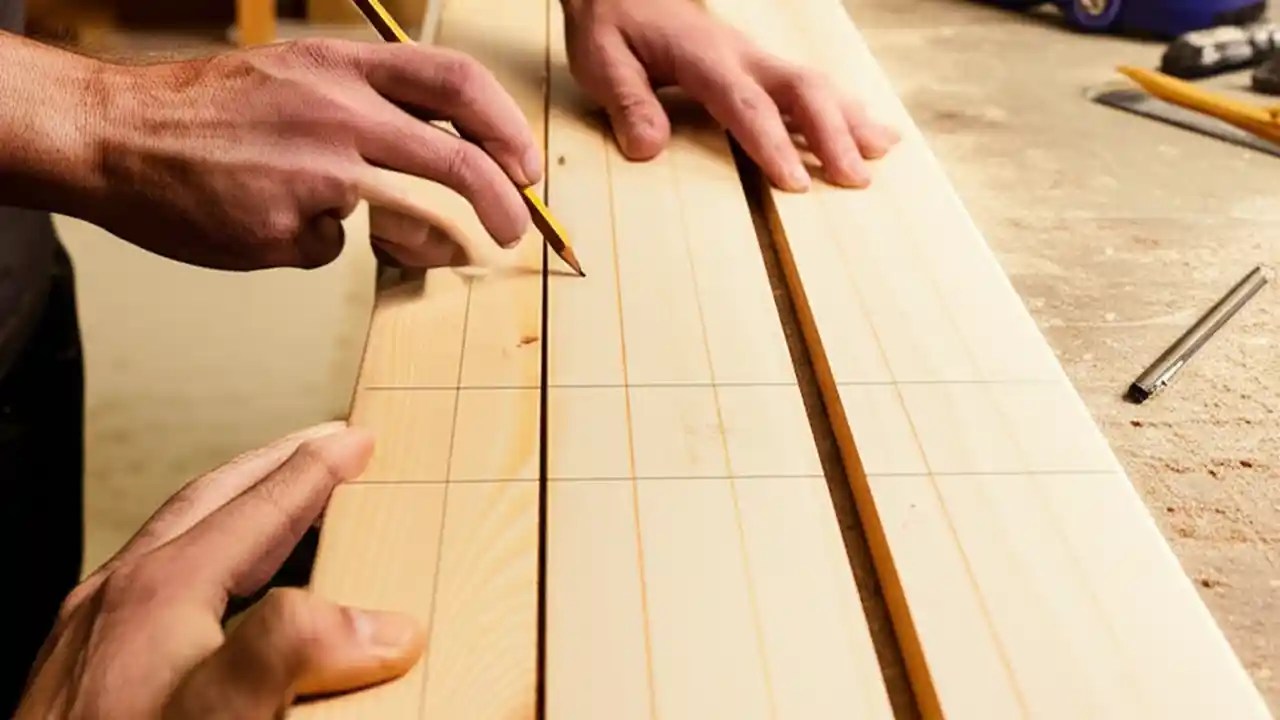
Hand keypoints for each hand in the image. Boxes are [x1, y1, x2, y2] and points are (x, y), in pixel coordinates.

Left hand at [16, 423, 425, 718]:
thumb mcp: (218, 713)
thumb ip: (290, 652)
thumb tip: (376, 626)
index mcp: (159, 591)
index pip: (259, 506)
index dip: (317, 470)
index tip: (357, 442)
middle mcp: (118, 599)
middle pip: (210, 501)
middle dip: (274, 466)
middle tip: (322, 447)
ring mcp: (91, 634)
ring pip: (177, 538)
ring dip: (238, 509)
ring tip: (279, 505)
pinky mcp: (79, 674)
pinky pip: (153, 585)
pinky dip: (204, 560)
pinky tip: (214, 597)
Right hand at [82, 38, 540, 269]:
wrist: (114, 135)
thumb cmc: (206, 111)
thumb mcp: (295, 76)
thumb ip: (365, 104)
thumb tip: (431, 149)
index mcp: (342, 66)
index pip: (455, 81)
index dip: (505, 124)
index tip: (525, 163)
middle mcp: (337, 110)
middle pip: (457, 158)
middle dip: (507, 203)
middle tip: (519, 229)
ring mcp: (315, 170)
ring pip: (416, 213)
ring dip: (446, 242)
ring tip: (452, 253)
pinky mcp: (286, 223)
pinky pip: (330, 247)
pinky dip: (315, 243)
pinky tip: (273, 223)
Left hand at [562, 0, 897, 190]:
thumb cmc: (612, 22)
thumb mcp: (601, 60)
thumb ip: (628, 101)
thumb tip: (648, 148)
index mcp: (703, 57)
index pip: (745, 103)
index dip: (774, 143)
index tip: (796, 182)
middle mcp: (740, 54)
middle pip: (799, 89)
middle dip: (832, 133)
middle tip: (855, 179)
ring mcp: (754, 57)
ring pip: (813, 83)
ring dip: (849, 118)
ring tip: (881, 152)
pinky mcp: (758, 64)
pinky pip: (807, 84)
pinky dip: (842, 107)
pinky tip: (867, 129)